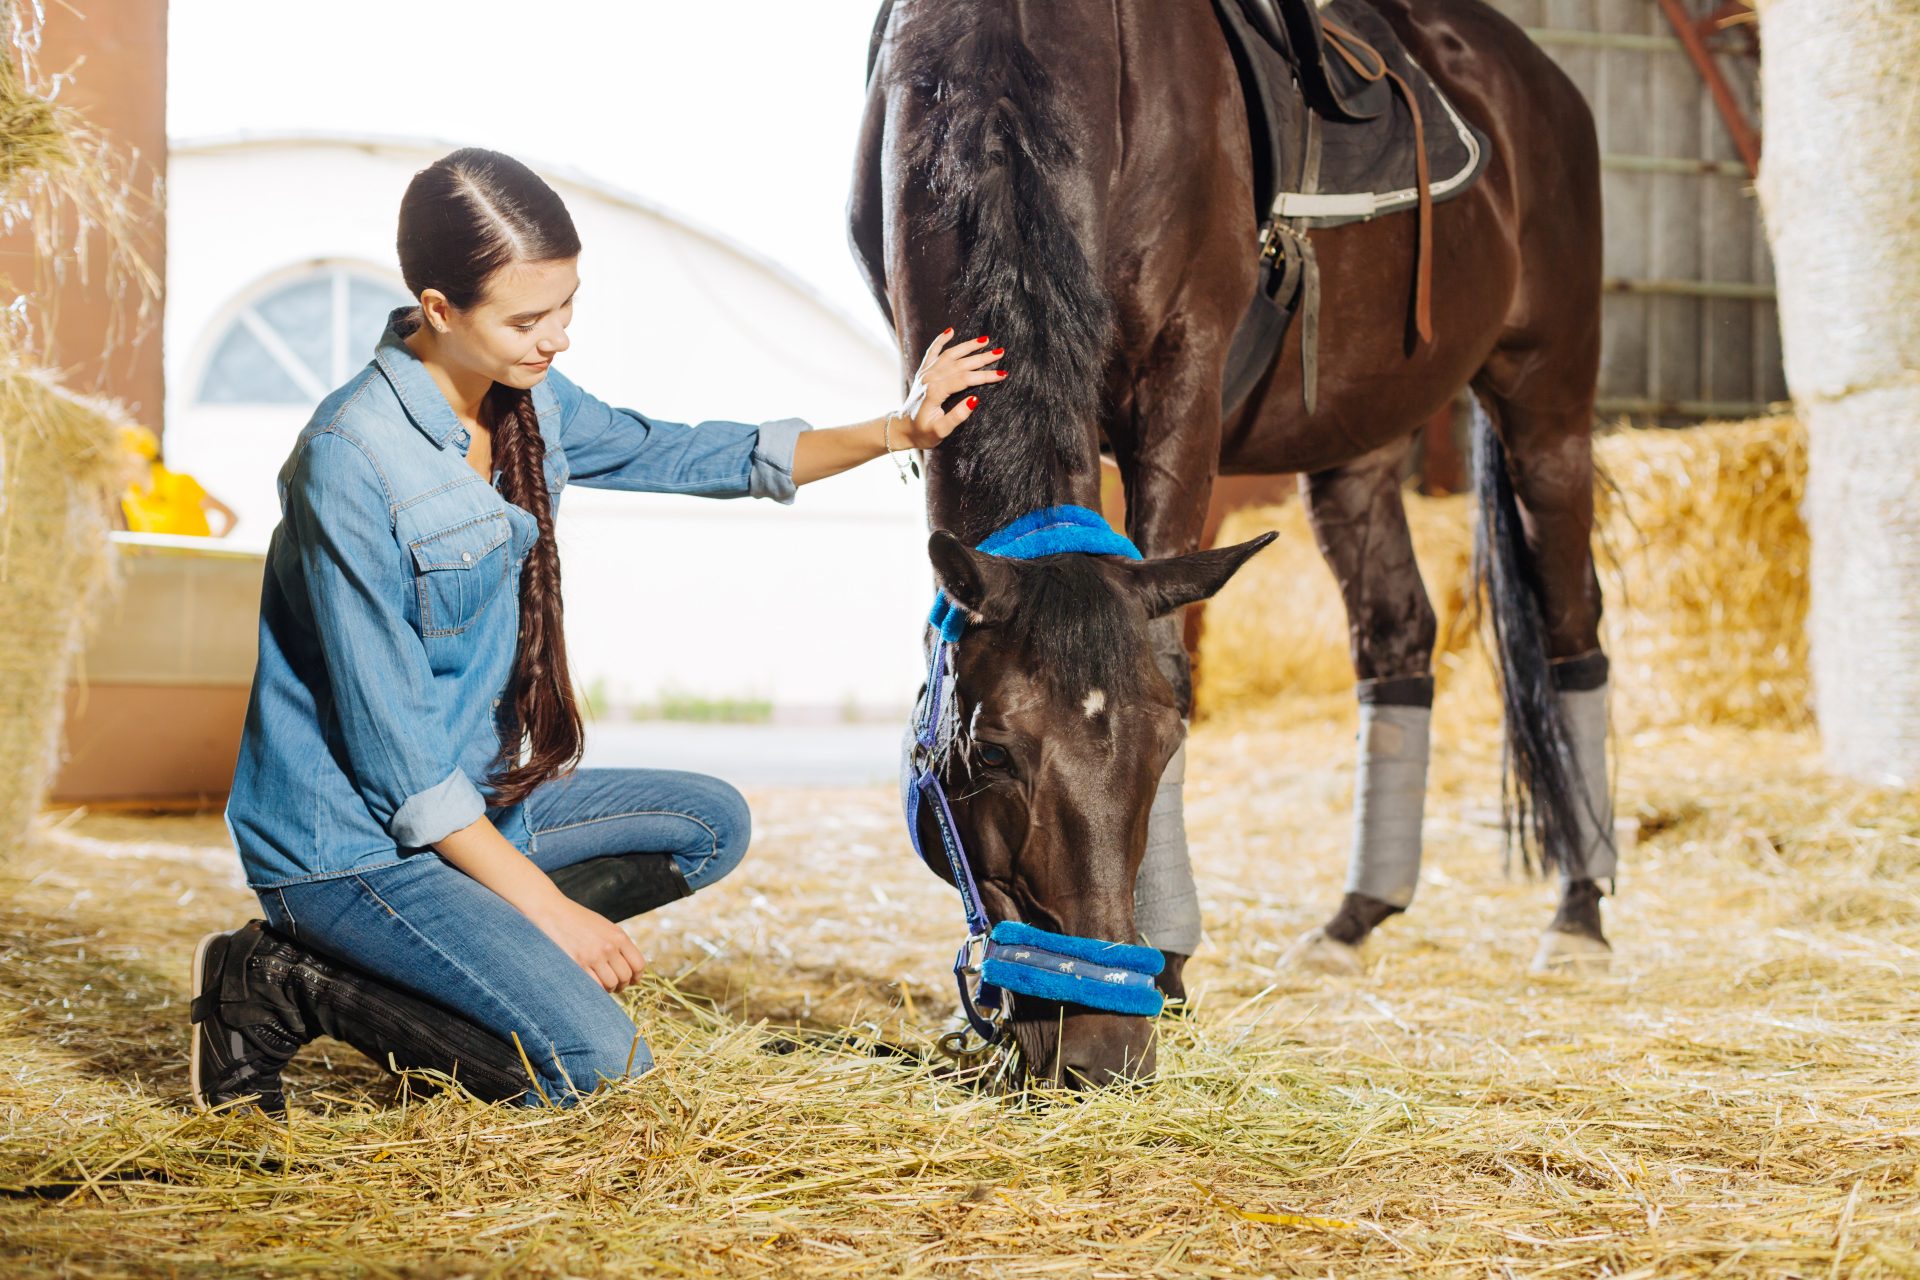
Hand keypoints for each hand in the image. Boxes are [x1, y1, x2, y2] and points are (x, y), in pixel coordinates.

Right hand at [530, 897, 647, 992]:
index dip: (636, 977)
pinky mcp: (576, 965)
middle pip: (625, 977)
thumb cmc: (578, 921)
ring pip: (611, 984)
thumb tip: (632, 971)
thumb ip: (618, 945)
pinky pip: (594, 987)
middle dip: (621, 984)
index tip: (631, 981)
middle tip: (613, 985)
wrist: (552, 912)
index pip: (638, 965)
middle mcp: (608, 947)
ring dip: (608, 988)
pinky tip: (591, 985)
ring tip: (601, 984)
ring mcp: (592, 957)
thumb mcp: (605, 927)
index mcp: (618, 936)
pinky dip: (595, 990)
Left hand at [892, 328, 1007, 450]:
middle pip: (961, 364)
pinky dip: (940, 340)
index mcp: (936, 392)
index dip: (985, 376)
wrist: (902, 429)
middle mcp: (930, 378)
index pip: (966, 379)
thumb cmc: (922, 433)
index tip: (1002, 374)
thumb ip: (957, 416)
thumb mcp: (940, 431)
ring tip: (985, 340)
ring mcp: (926, 373)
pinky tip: (950, 331)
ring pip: (950, 354)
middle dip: (982, 358)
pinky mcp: (923, 372)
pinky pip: (932, 352)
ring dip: (967, 346)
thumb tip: (975, 400)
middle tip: (1000, 352)